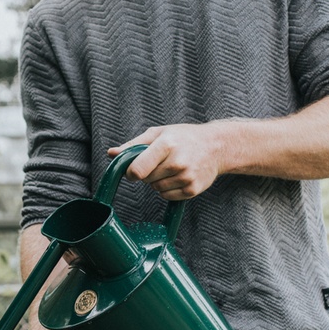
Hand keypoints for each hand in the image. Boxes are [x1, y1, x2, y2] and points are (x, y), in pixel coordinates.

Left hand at [108, 122, 232, 199]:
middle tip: (160, 162)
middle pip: (146, 179)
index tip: (133, 170)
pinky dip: (168, 189)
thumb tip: (111, 154)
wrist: (217, 146)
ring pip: (156, 189)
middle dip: (147, 173)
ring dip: (158, 181)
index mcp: (166, 145)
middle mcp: (177, 162)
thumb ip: (133, 145)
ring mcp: (186, 177)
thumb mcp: (158, 133)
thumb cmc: (184, 137)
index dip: (131, 172)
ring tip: (171, 168)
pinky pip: (167, 196)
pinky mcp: (192, 189)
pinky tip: (178, 176)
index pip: (138, 170)